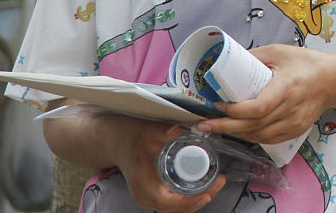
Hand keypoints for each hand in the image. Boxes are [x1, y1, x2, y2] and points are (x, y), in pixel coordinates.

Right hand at [108, 118, 225, 211]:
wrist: (116, 140)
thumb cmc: (130, 137)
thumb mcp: (147, 132)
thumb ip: (161, 131)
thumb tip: (176, 130)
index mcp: (143, 186)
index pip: (169, 203)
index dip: (191, 201)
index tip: (209, 191)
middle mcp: (145, 196)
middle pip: (177, 208)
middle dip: (200, 199)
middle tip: (219, 182)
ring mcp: (148, 197)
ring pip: (176, 207)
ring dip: (196, 199)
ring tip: (215, 183)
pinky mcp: (152, 194)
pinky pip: (173, 202)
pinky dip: (189, 197)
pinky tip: (202, 185)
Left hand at [198, 44, 331, 144]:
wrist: (333, 80)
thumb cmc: (306, 63)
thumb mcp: (279, 52)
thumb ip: (254, 56)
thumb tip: (228, 62)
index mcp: (287, 87)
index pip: (258, 108)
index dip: (235, 111)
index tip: (218, 105)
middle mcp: (291, 109)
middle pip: (254, 125)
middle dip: (226, 126)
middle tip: (204, 125)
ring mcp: (294, 123)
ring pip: (259, 136)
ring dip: (236, 133)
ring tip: (217, 127)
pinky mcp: (295, 130)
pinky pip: (268, 139)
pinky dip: (251, 136)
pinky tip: (239, 130)